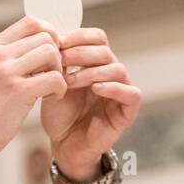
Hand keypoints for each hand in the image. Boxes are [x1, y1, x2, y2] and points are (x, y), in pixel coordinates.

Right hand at [0, 16, 66, 163]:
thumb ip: (6, 58)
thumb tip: (35, 46)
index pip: (31, 22)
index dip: (49, 35)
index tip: (49, 56)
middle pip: (45, 36)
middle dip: (57, 55)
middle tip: (52, 74)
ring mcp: (7, 72)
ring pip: (51, 53)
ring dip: (59, 70)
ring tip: (50, 87)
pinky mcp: (18, 91)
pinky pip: (54, 78)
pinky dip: (60, 88)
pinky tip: (51, 97)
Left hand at [41, 29, 140, 180]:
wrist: (64, 146)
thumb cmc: (59, 116)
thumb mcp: (53, 84)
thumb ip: (57, 64)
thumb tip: (52, 38)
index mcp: (95, 64)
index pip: (97, 38)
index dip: (79, 37)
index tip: (57, 43)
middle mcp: (110, 74)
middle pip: (105, 50)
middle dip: (80, 52)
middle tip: (60, 59)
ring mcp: (121, 92)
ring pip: (117, 69)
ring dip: (91, 71)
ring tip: (70, 80)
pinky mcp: (127, 112)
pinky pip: (131, 94)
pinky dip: (114, 88)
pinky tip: (96, 89)